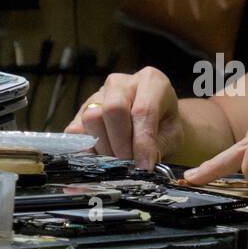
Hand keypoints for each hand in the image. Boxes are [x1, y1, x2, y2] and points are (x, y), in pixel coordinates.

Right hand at [65, 68, 184, 168]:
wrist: (153, 122)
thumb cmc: (164, 127)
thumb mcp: (172, 136)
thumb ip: (158, 147)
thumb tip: (141, 164)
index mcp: (152, 82)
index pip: (142, 110)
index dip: (142, 142)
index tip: (144, 165)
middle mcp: (122, 83)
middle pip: (113, 109)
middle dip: (121, 144)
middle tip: (130, 163)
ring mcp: (98, 94)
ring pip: (91, 118)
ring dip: (105, 147)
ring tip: (119, 159)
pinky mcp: (81, 110)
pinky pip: (75, 130)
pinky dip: (86, 149)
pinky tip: (103, 156)